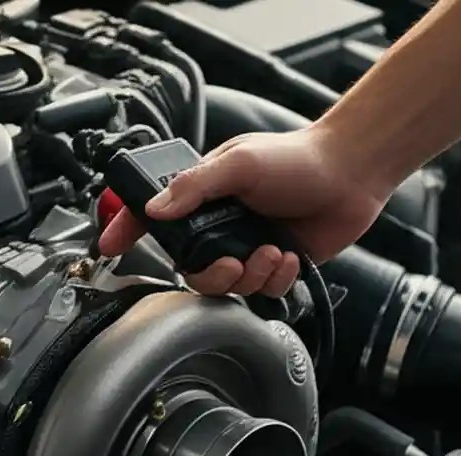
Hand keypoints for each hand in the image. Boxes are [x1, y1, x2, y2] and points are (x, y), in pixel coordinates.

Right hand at [97, 127, 390, 296]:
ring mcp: (246, 247)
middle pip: (191, 269)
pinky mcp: (274, 266)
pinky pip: (262, 292)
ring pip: (227, 286)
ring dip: (251, 275)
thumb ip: (194, 186)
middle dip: (212, 274)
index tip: (109, 247)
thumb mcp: (238, 162)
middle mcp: (220, 225)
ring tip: (273, 251)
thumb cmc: (297, 158)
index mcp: (203, 197)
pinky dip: (276, 280)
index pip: (154, 219)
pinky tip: (290, 258)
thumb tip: (155, 210)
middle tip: (232, 262)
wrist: (351, 174)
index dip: (126, 232)